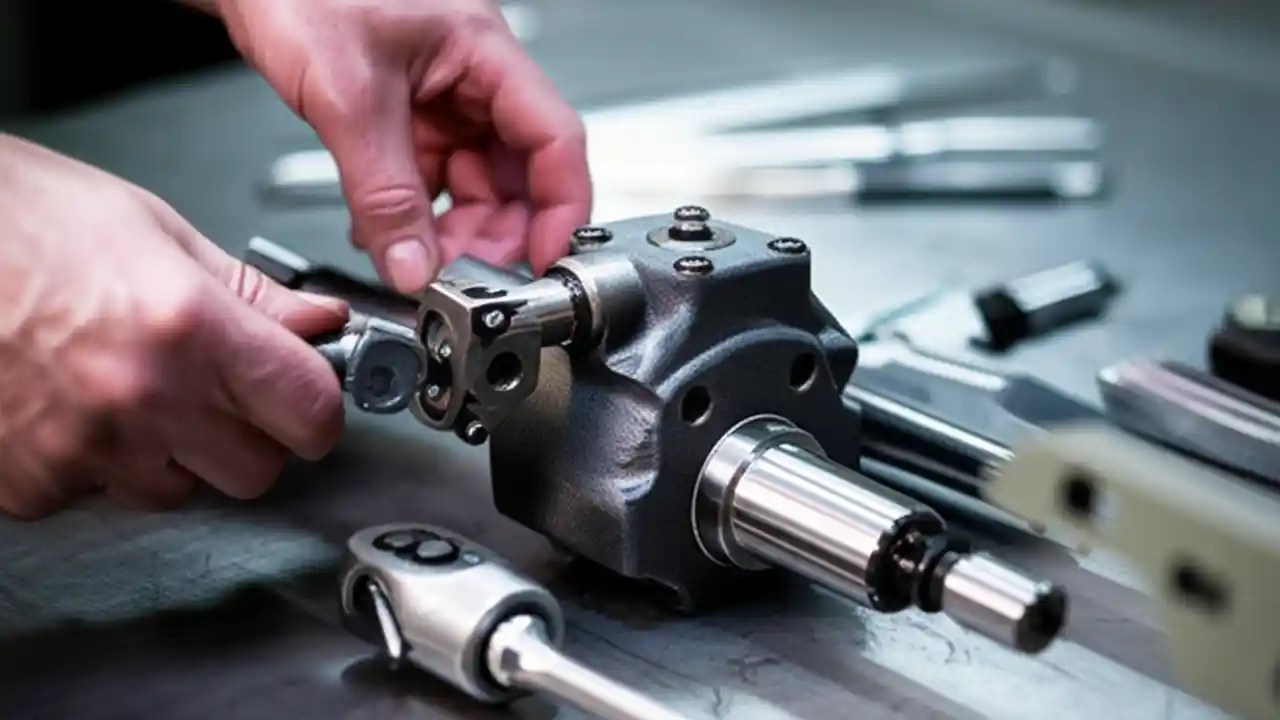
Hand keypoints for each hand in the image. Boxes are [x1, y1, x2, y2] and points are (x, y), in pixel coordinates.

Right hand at [0, 134, 347, 517]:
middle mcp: (142, 397)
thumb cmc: (16, 219)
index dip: (317, 406)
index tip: (307, 395)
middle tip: (218, 387)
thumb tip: (319, 324)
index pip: (310, 411)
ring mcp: (83, 449)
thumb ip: (250, 293)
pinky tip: (75, 403)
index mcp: (187, 326)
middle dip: (252, 434)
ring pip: (182, 490)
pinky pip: (102, 495)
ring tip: (130, 384)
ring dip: (175, 453)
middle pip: (258, 469)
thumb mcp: (153, 231)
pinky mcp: (32, 483)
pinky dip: (100, 462)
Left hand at [213, 0, 591, 292]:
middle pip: (518, 175)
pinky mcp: (406, 116)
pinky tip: (385, 236)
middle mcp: (473, 77)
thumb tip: (413, 267)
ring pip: (473, 186)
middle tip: (462, 276)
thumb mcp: (348, 99)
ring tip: (418, 264)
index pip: (555, 140)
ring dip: (451, 234)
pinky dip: (413, 217)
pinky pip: (428, 182)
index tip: (546, 262)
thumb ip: (383, 193)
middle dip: (495, 233)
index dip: (560, 208)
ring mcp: (441, 99)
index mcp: (483, 52)